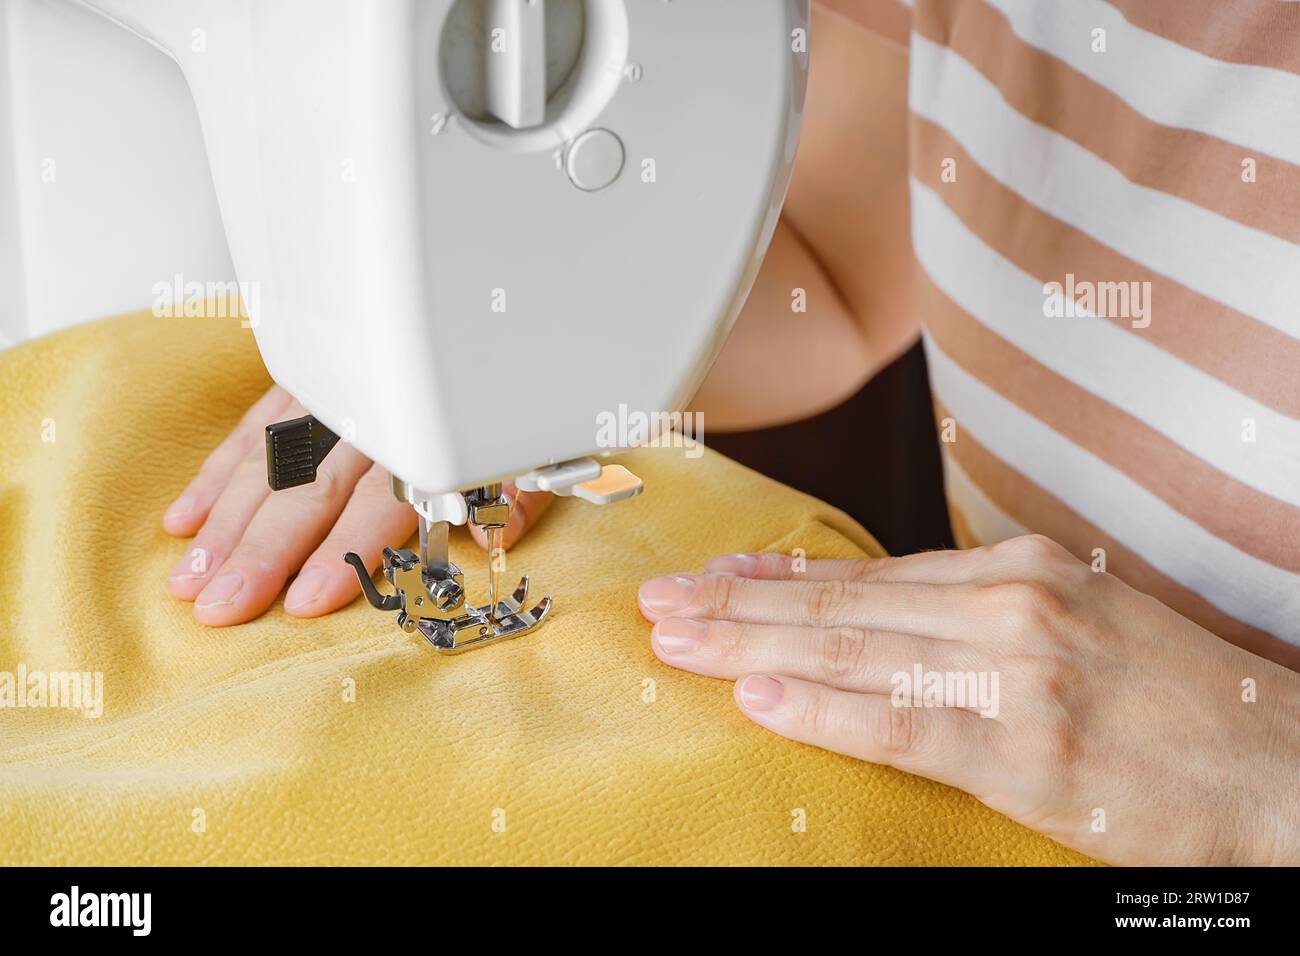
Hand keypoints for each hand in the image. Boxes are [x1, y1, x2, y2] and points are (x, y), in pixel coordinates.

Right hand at [163, 385, 551, 625]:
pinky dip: (219, 472)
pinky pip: (254, 425)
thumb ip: (514, 497)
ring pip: (269, 460)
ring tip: (190, 577)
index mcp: (426, 439)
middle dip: (261, 551)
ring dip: (226, 521)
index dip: (341, 555)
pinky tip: (186, 519)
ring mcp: (330, 394)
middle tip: (219, 605)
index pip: (379, 504)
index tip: (302, 600)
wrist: (486, 311)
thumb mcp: (530, 447)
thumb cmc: (502, 398)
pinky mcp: (303, 378)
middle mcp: (372, 416)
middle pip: (310, 488)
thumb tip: (492, 540)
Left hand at [638, 535, 1298, 864]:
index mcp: (1018, 571)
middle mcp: (1011, 605)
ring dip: (750, 644)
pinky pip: (901, 724)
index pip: (869, 572)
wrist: (1277, 766)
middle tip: (659, 600)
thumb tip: (876, 616)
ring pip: (854, 650)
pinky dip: (820, 707)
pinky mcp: (1029, 751)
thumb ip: (972, 617)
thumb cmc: (1170, 700)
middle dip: (738, 601)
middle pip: (843, 602)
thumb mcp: (1071, 625)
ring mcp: (1018, 673)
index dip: (778, 577)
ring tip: (676, 640)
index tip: (711, 574)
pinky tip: (756, 697)